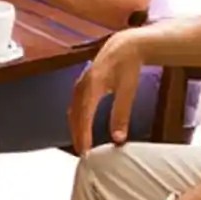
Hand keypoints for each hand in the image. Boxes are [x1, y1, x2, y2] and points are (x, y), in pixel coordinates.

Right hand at [67, 31, 145, 154]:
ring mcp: (80, 84)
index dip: (83, 136)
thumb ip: (121, 114)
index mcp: (91, 86)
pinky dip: (76, 118)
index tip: (85, 152)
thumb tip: (118, 138)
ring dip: (75, 127)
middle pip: (74, 116)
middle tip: (82, 153)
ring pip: (72, 110)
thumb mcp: (128, 91)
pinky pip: (74, 104)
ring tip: (81, 143)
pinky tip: (82, 126)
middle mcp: (81, 85)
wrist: (125, 46)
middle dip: (77, 135)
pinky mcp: (82, 84)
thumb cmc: (127, 66)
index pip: (83, 117)